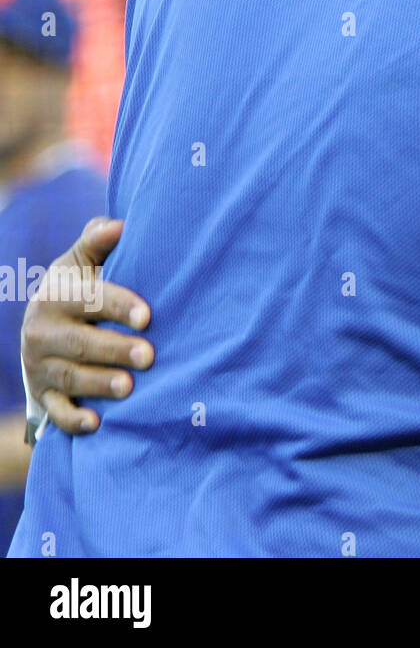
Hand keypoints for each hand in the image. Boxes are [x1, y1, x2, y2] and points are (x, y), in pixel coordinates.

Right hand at [21, 217, 152, 434]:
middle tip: (149, 357)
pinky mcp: (42, 394)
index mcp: (55, 295)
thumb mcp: (82, 262)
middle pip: (80, 343)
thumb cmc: (79, 287)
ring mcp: (40, 365)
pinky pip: (55, 411)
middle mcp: (42, 331)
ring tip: (129, 389)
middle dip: (115, 350)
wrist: (44, 325)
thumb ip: (98, 241)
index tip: (148, 316)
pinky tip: (97, 423)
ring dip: (99, 384)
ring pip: (70, 377)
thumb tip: (120, 225)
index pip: (88, 300)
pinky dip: (73, 419)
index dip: (118, 306)